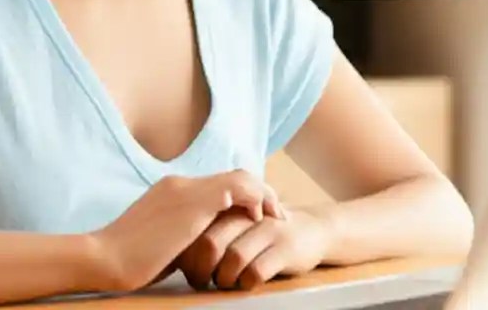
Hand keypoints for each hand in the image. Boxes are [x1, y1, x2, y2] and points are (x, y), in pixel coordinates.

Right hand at [86, 170, 281, 292]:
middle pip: (233, 177)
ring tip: (276, 217)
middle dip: (259, 194)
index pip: (217, 185)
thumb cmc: (129, 261)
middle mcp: (181, 183)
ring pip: (240, 177)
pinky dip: (256, 199)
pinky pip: (238, 188)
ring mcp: (187, 189)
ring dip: (263, 195)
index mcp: (172, 191)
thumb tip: (203, 248)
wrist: (105, 258)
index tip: (255, 218)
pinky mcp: (194, 202)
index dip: (241, 199)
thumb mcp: (162, 243)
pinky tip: (260, 218)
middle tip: (275, 215)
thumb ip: (183, 236)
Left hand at [197, 208, 334, 290]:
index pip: (195, 226)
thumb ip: (210, 226)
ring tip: (224, 282)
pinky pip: (257, 271)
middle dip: (199, 269)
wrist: (313, 228)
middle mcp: (248, 213)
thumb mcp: (238, 220)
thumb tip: (174, 252)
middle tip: (200, 280)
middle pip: (210, 241)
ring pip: (233, 257)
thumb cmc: (264, 232)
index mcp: (231, 205)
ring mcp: (269, 229)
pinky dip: (245, 283)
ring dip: (223, 278)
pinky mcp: (287, 247)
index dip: (185, 252)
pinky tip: (246, 282)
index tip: (184, 267)